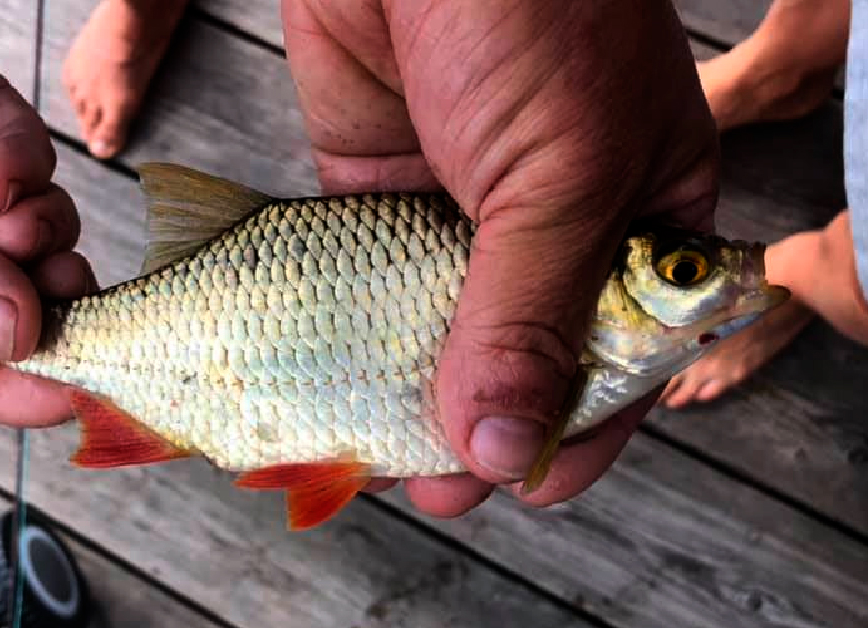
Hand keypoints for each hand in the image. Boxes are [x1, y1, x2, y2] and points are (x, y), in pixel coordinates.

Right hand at [0, 0, 91, 425]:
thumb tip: (15, 335)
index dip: (15, 388)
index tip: (72, 395)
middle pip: (17, 305)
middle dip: (51, 311)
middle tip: (59, 300)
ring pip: (40, 236)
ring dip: (41, 241)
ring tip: (8, 229)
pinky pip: (31, 160)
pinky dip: (24, 173)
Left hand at [282, 0, 718, 512]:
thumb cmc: (530, 15)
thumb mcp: (559, 174)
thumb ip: (528, 314)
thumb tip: (504, 448)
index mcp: (638, 219)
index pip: (618, 355)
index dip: (574, 428)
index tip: (520, 483)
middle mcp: (550, 225)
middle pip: (517, 356)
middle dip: (476, 426)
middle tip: (431, 483)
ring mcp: (458, 212)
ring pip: (432, 333)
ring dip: (402, 396)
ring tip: (371, 456)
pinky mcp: (373, 193)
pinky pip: (361, 287)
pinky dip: (346, 339)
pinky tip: (329, 387)